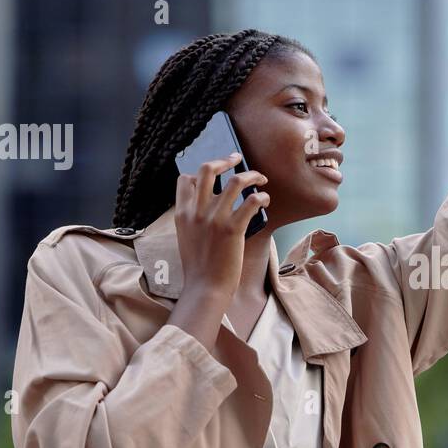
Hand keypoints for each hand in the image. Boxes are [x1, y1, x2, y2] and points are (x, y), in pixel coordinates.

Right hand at [174, 153, 269, 298]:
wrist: (205, 288)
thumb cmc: (199, 266)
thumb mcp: (186, 237)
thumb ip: (193, 218)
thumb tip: (209, 204)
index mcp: (182, 213)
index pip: (186, 179)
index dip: (201, 171)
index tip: (215, 171)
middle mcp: (196, 211)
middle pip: (208, 170)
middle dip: (225, 160)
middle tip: (238, 159)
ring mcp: (214, 219)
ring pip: (235, 181)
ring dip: (252, 175)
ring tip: (261, 179)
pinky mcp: (233, 229)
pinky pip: (251, 201)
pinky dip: (261, 196)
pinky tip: (265, 200)